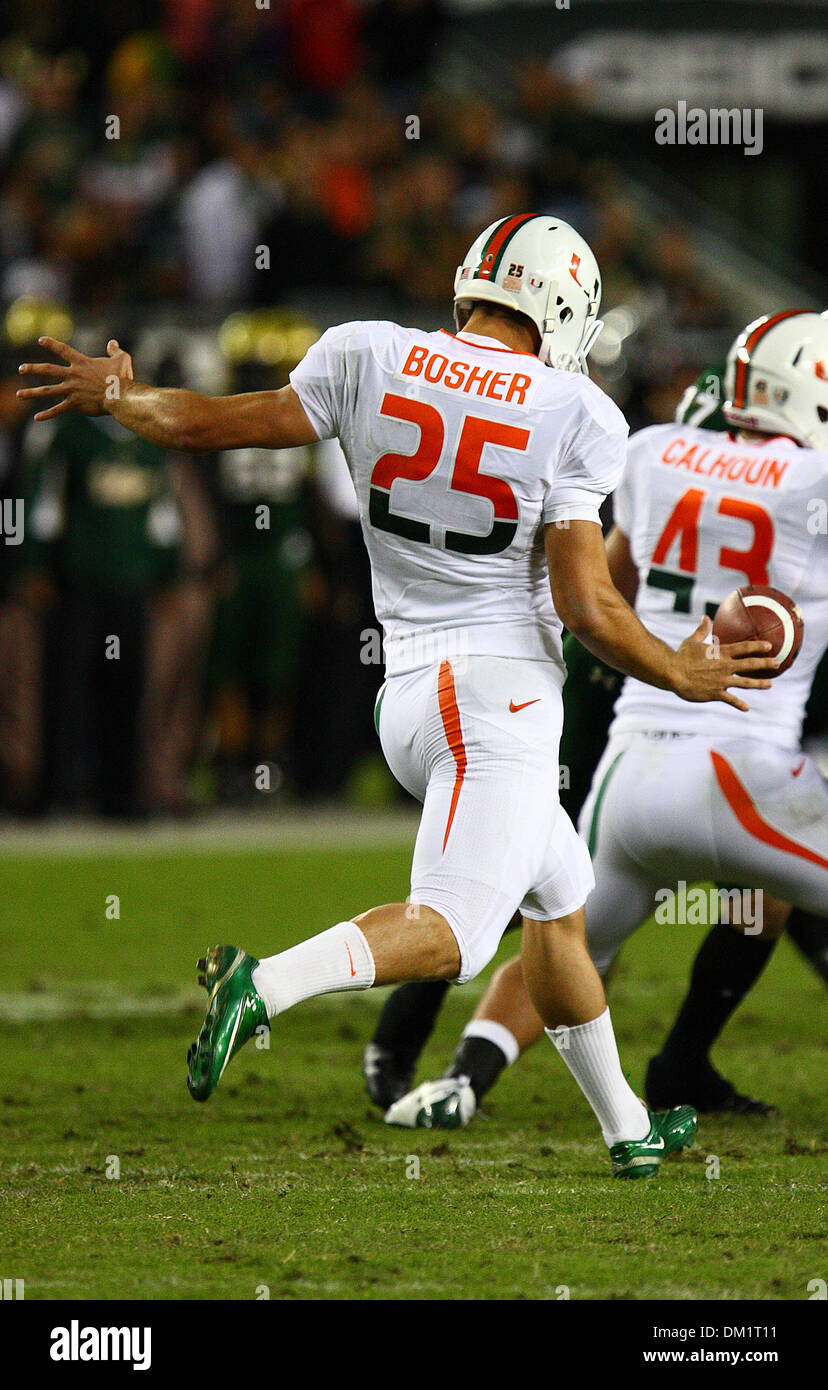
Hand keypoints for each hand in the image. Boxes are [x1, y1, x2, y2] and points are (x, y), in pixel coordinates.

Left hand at [17, 338, 133, 421]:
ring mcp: (72, 390)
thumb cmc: (122, 377)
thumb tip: (112, 343)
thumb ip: (115, 350)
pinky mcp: (75, 404)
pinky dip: (47, 414)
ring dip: (32, 392)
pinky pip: (58, 409)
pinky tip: (36, 417)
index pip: (63, 350)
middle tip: (21, 369)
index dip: (51, 344)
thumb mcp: (122, 359)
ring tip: (19, 394)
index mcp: (82, 363)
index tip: (40, 340)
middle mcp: (73, 375)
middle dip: (33, 369)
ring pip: (47, 390)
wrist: (120, 395)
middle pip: (48, 370)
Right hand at [671, 615, 776, 711]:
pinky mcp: (715, 693)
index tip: (769, 646)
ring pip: (745, 683)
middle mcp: (725, 666)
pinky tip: (746, 708)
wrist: (672, 673)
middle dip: (765, 664)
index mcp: (720, 653)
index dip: (758, 647)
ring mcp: (721, 681)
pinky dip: (739, 704)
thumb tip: (705, 617)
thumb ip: (702, 630)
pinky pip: (730, 699)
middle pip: (750, 664)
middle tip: (777, 663)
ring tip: (770, 685)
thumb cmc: (681, 656)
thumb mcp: (692, 641)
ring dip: (759, 684)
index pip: (744, 648)